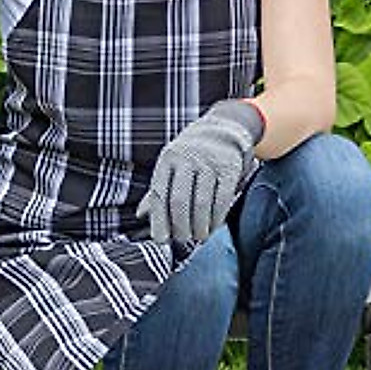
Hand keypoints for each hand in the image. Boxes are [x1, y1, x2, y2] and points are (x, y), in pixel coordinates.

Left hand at [136, 100, 263, 243]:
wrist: (223, 130)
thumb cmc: (191, 155)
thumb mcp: (170, 166)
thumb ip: (157, 190)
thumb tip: (140, 215)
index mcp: (168, 159)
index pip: (160, 194)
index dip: (159, 220)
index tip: (161, 239)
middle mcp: (187, 158)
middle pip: (180, 201)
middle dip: (180, 226)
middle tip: (182, 239)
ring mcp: (209, 162)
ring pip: (201, 203)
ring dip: (199, 226)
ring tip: (198, 236)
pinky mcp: (229, 168)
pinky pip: (222, 200)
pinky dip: (216, 218)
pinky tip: (213, 227)